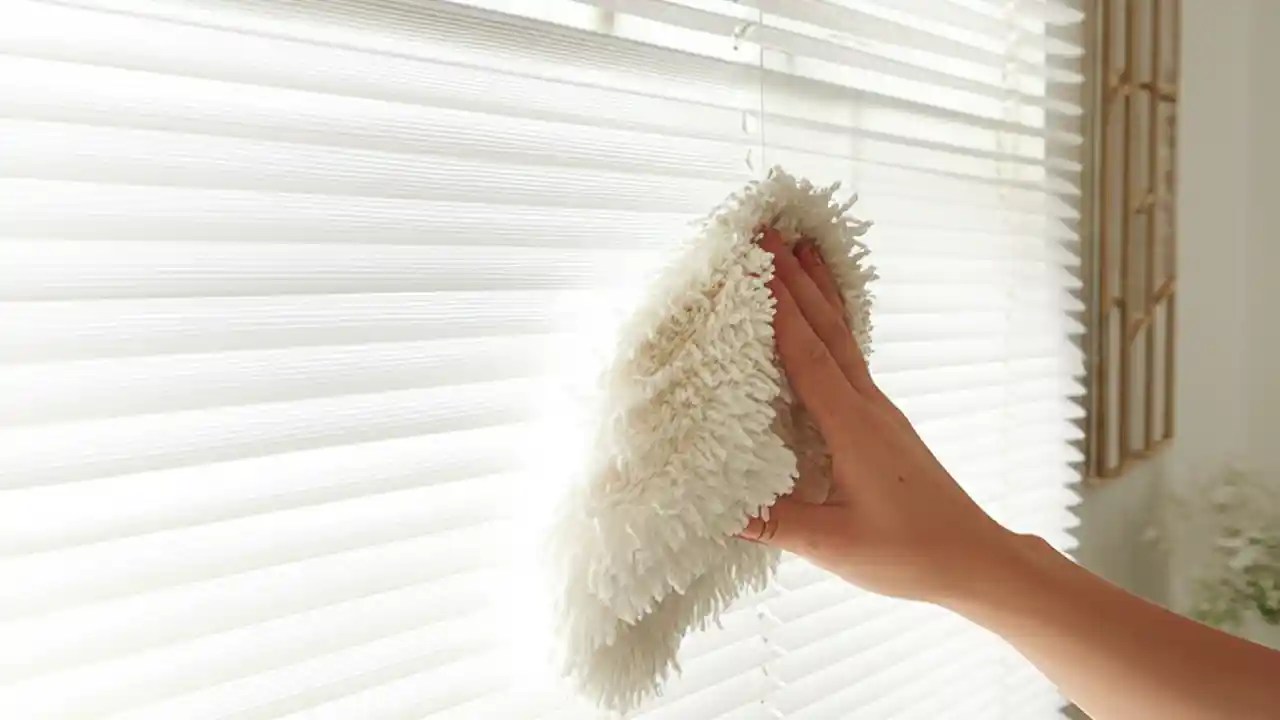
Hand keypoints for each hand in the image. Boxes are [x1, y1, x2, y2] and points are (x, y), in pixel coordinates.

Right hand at [741, 229, 1019, 604]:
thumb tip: (717, 508)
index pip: (808, 356)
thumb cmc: (910, 553)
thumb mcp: (835, 545)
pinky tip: (828, 319)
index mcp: (852, 428)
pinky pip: (851, 358)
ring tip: (804, 249)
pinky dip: (833, 325)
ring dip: (820, 292)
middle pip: (829, 329)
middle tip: (771, 233)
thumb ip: (775, 523)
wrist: (974, 558)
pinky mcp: (883, 423)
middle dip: (798, 279)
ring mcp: (880, 411)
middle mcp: (868, 407)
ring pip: (844, 337)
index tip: (758, 264)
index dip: (781, 309)